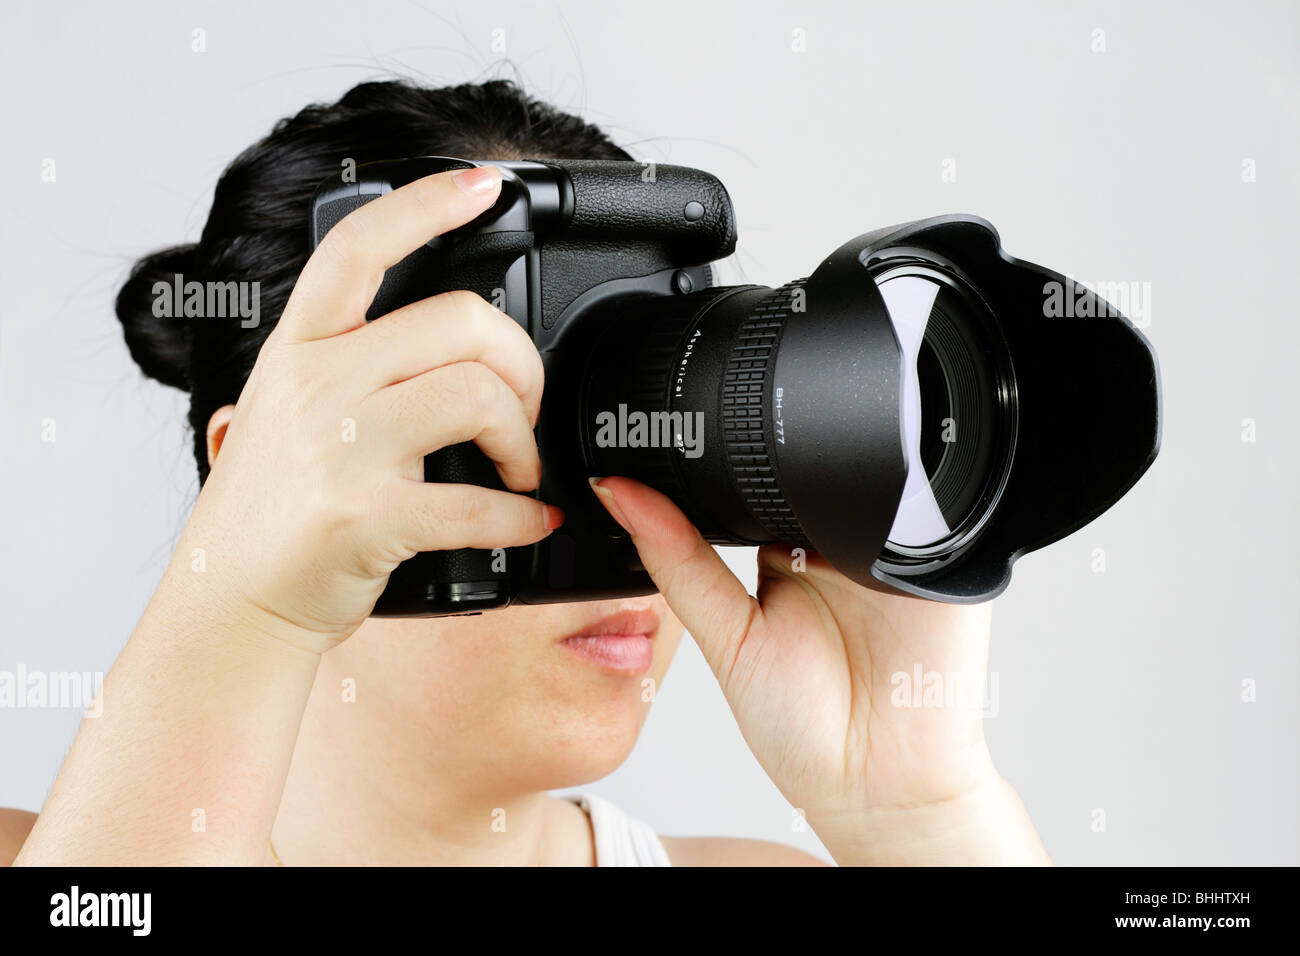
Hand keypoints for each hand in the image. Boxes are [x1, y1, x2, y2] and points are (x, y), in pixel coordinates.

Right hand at [177, 166, 559, 652]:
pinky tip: (527, 521)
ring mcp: (337, 449)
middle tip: (525, 409)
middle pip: (459, 322)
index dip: (428, 203)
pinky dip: (523, 516)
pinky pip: (477, 502)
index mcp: (300, 347)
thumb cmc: (275, 508)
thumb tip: (442, 345)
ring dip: (525, 440)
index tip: (488, 184)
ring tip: (520, 469)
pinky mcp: (363, 517)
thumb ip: (347, 366)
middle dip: (522, 365)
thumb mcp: (290, 410)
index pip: (360, 247)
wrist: (231, 601)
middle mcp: (315, 385)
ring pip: (478, 398)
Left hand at [590, 477, 1048, 863]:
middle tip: (770, 519)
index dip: (723, 462)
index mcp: (789, 548)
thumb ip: (679, 561)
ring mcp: (893, 545)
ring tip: (821, 553)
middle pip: (812, 467)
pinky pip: (930, 510)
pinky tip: (872, 552)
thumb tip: (619, 494)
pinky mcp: (945, 561)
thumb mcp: (726, 637)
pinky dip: (901, 515)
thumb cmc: (800, 725)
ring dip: (846, 489)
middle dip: (788, 466)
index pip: (758, 481)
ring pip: (870, 475)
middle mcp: (841, 540)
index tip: (693, 456)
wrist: (878, 785)